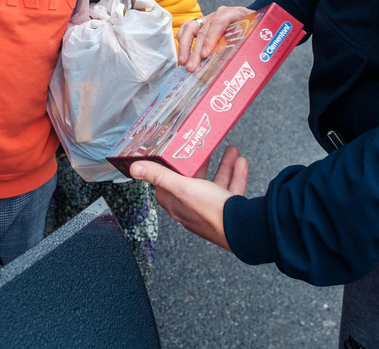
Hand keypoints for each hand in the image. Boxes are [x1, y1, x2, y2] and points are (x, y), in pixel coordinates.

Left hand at [130, 147, 248, 251]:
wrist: (243, 230)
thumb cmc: (210, 211)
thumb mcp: (182, 187)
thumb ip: (159, 175)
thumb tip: (135, 168)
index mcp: (177, 203)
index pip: (168, 183)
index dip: (171, 167)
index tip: (177, 152)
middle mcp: (193, 207)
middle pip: (195, 181)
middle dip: (202, 163)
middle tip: (206, 148)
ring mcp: (212, 210)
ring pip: (216, 183)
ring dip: (223, 165)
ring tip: (231, 150)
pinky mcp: (229, 211)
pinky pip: (232, 190)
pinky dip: (236, 175)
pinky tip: (241, 163)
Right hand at [177, 5, 252, 71]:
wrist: (256, 20)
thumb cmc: (258, 28)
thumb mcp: (259, 34)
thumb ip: (253, 43)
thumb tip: (247, 64)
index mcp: (235, 13)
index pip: (218, 23)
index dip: (210, 39)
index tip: (204, 55)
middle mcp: (219, 14)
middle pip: (203, 30)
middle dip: (195, 51)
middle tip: (191, 67)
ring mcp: (209, 18)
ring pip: (190, 28)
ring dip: (184, 46)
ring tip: (183, 62)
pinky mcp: (202, 24)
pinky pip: (187, 29)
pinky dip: (182, 41)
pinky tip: (182, 55)